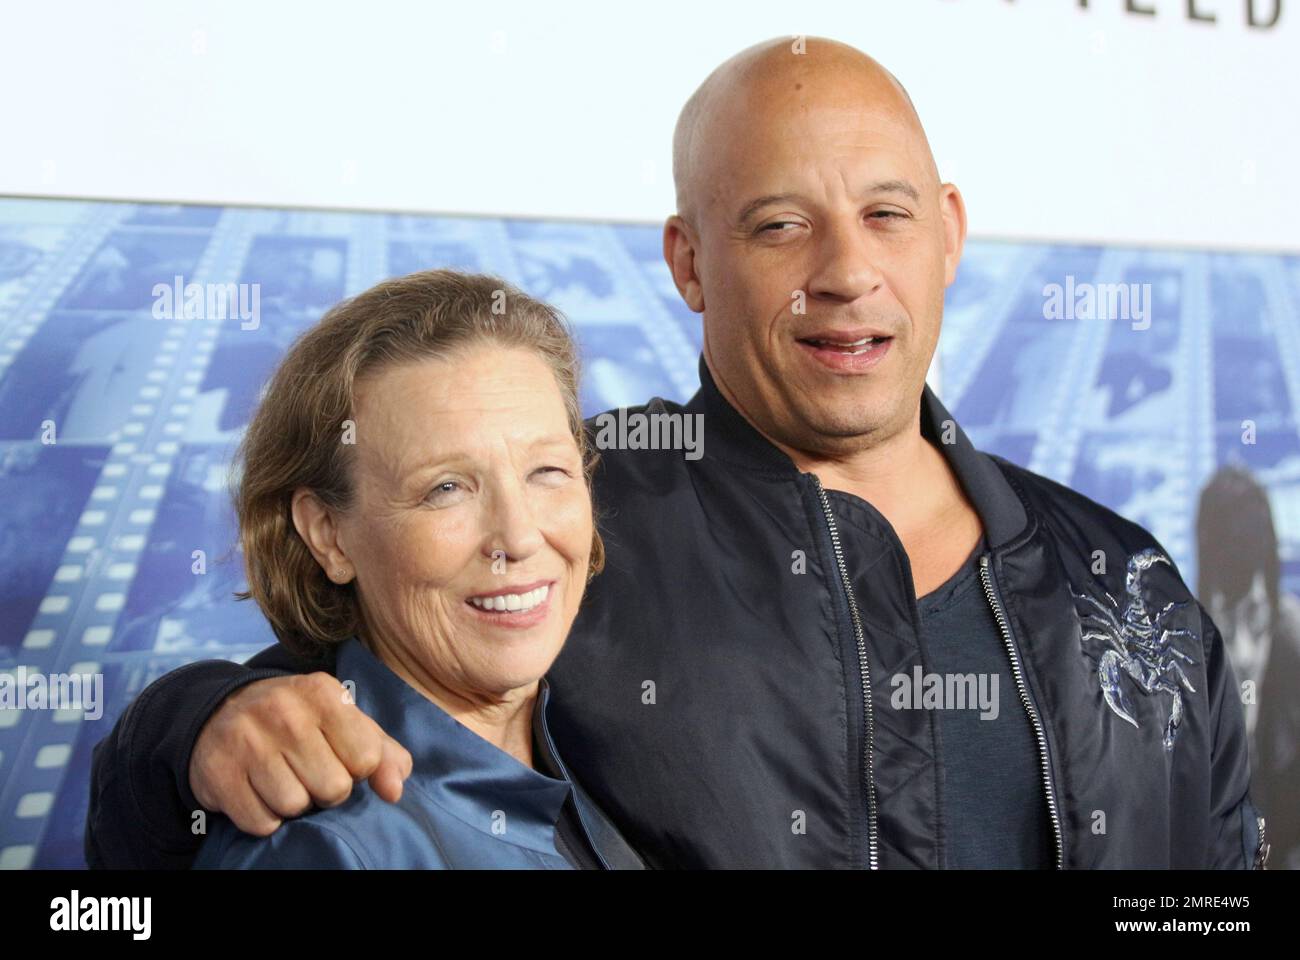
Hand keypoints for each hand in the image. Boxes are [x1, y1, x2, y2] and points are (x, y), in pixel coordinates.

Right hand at [188, 673, 412, 835]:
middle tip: (308, 772)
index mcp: (323, 693)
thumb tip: (394, 790)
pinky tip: (257, 791)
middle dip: (326, 789)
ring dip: (293, 804)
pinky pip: (260, 822)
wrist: (220, 712)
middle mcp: (284, 711)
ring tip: (282, 779)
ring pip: (294, 806)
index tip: (339, 757)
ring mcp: (247, 740)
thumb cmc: (298, 722)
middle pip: (333, 787)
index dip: (357, 768)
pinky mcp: (218, 771)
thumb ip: (382, 752)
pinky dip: (264, 817)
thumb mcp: (343, 722)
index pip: (366, 757)